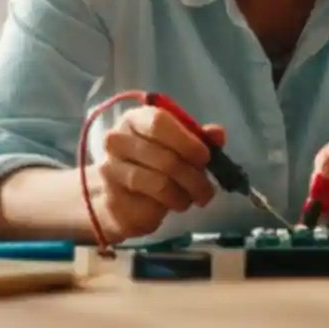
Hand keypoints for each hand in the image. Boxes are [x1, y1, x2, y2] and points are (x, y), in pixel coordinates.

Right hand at [93, 106, 223, 241]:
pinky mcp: (112, 199)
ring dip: (184, 195)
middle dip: (194, 176)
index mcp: (134, 119)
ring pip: (160, 184)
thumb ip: (197, 137)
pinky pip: (150, 206)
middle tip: (207, 190)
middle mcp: (116, 140)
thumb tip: (218, 133)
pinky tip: (171, 205)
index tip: (205, 158)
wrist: (118, 196)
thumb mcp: (175, 145)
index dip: (187, 142)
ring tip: (192, 199)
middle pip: (164, 158)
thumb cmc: (151, 164)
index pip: (159, 122)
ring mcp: (110, 170)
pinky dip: (167, 208)